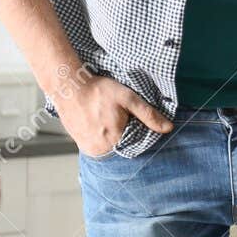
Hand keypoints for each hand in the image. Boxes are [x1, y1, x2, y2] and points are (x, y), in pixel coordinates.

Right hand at [55, 73, 173, 156]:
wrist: (69, 87)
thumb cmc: (98, 91)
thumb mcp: (128, 98)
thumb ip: (149, 115)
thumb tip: (168, 128)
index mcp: (114, 141)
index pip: (137, 145)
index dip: (139, 132)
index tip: (131, 118)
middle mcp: (100, 150)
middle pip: (123, 147)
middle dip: (125, 134)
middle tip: (116, 116)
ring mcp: (89, 149)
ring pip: (111, 147)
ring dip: (114, 137)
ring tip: (107, 118)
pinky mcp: (81, 145)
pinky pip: (100, 146)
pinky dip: (103, 137)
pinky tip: (100, 123)